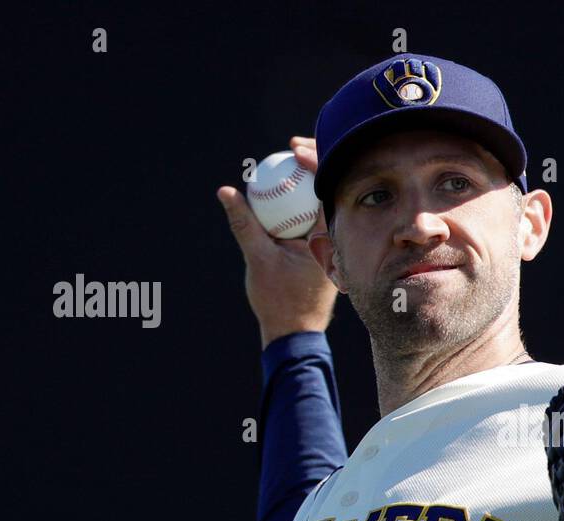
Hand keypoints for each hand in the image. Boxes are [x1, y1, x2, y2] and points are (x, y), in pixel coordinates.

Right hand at [217, 135, 336, 347]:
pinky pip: (314, 213)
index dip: (315, 162)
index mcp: (331, 238)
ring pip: (323, 199)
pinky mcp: (324, 246)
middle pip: (331, 188)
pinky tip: (286, 185)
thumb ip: (244, 224)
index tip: (294, 150)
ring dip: (309, 177)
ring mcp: (332, 242)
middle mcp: (338, 238)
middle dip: (315, 161)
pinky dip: (302, 197)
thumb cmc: (279, 300)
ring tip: (291, 156)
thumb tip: (226, 191)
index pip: (328, 189)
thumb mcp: (258, 259)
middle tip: (291, 147)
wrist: (294, 330)